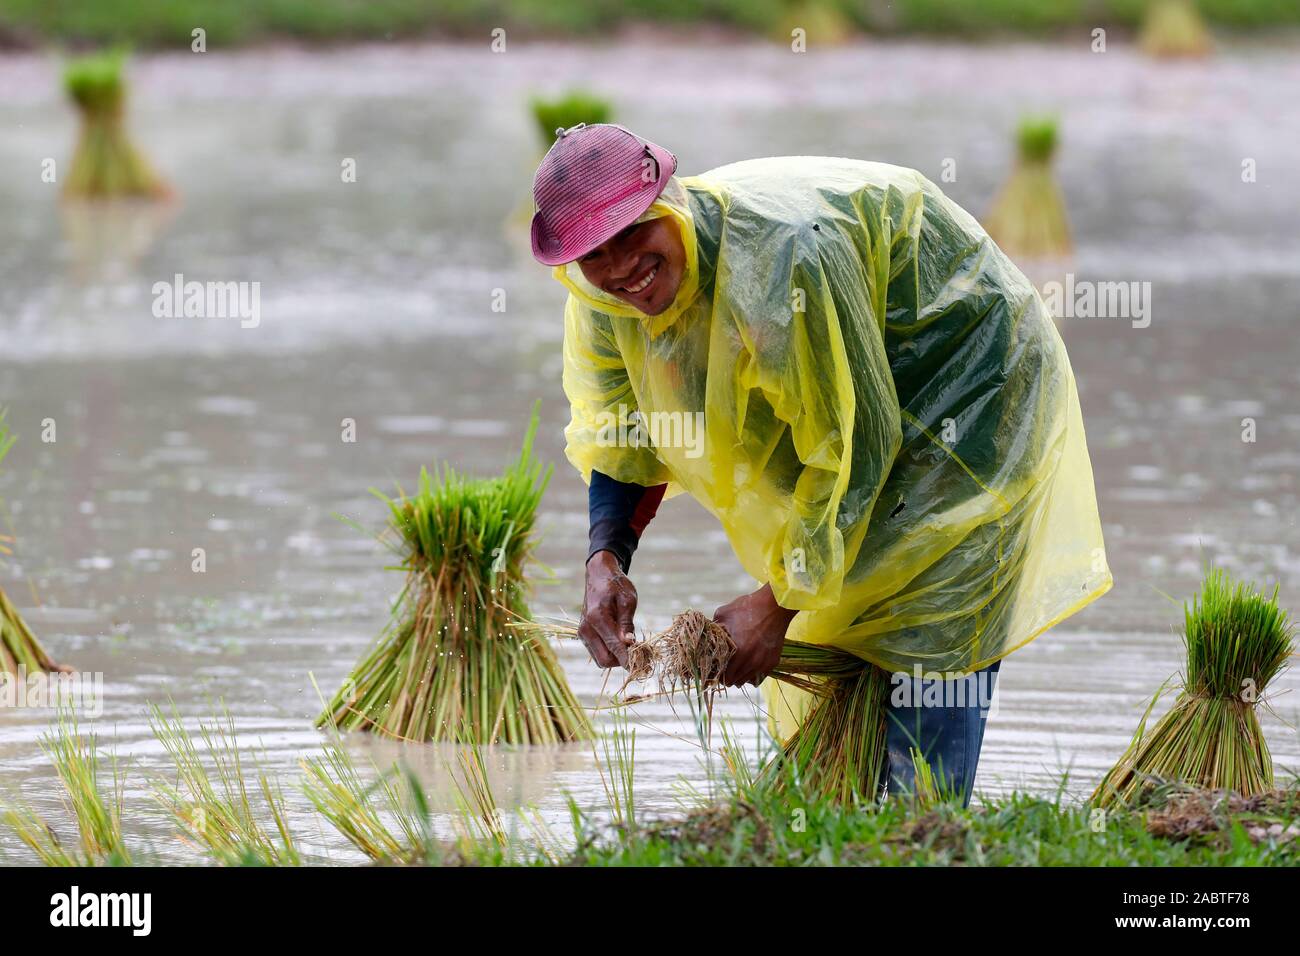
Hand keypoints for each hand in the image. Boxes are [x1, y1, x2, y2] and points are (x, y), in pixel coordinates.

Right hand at [579, 550, 636, 668]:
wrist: (599, 576)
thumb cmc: (616, 585)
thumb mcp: (628, 600)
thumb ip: (627, 623)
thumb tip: (629, 643)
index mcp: (597, 618)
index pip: (614, 647)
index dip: (628, 659)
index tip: (643, 666)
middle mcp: (586, 629)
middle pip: (605, 660)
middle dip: (623, 662)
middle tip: (641, 656)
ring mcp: (583, 634)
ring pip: (600, 660)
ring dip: (617, 659)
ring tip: (633, 649)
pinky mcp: (584, 636)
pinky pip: (597, 653)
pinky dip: (611, 654)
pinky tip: (623, 644)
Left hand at [713, 583, 796, 687]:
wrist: (775, 605)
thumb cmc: (747, 607)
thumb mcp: (723, 614)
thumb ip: (712, 629)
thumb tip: (704, 638)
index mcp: (738, 651)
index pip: (723, 676)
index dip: (716, 675)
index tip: (713, 670)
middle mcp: (751, 661)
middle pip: (733, 681)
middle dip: (726, 676)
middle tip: (723, 668)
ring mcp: (763, 663)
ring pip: (746, 681)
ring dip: (739, 676)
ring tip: (735, 667)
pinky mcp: (772, 662)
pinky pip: (758, 677)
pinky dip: (752, 674)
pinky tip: (747, 665)